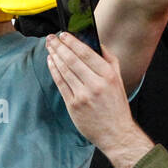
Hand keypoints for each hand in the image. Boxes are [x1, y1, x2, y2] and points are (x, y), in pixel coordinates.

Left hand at [45, 31, 139, 153]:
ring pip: (64, 71)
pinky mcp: (73, 105)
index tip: (63, 34)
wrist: (116, 133)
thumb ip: (109, 60)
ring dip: (54, 56)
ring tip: (49, 47)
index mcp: (108, 75)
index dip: (72, 42)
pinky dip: (54, 71)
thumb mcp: (118, 80)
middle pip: (72, 60)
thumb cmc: (116, 105)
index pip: (86, 53)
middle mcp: (95, 84)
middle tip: (50, 38)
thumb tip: (96, 43)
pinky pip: (60, 84)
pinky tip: (50, 62)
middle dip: (59, 46)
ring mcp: (83, 95)